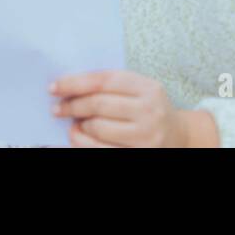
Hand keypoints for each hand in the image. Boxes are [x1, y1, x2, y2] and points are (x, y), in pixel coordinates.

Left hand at [51, 70, 220, 147]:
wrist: (180, 136)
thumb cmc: (149, 107)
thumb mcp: (137, 89)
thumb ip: (109, 84)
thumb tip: (67, 88)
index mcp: (147, 87)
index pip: (102, 81)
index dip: (73, 83)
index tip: (53, 88)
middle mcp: (149, 111)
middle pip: (98, 104)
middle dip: (72, 106)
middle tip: (58, 108)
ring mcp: (146, 136)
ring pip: (98, 129)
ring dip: (79, 126)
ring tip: (74, 124)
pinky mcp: (140, 154)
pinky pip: (102, 149)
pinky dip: (84, 143)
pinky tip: (78, 137)